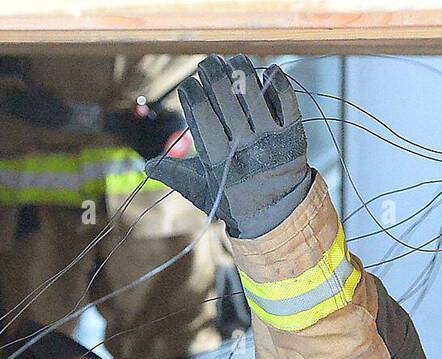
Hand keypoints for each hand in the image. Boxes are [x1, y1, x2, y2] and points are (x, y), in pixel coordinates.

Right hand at [148, 55, 311, 238]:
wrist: (275, 215)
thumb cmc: (232, 200)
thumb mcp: (201, 191)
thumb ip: (176, 174)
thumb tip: (149, 165)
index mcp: (218, 160)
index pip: (201, 115)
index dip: (193, 94)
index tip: (189, 85)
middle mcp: (244, 147)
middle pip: (225, 97)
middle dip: (212, 75)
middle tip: (206, 64)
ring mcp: (270, 139)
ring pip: (252, 93)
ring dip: (240, 70)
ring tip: (232, 60)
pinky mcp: (292, 134)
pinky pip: (285, 99)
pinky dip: (276, 82)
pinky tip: (266, 70)